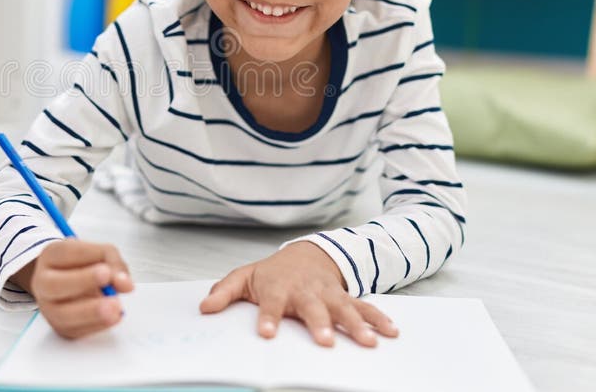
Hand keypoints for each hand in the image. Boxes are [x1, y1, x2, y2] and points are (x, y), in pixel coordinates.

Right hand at [11, 239, 134, 338]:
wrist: (68, 284)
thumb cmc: (82, 266)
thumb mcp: (98, 253)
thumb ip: (113, 262)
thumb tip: (125, 284)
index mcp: (51, 256)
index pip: (63, 253)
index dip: (85, 258)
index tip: (106, 268)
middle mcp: (44, 282)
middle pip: (55, 285)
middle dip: (83, 283)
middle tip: (108, 282)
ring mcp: (49, 308)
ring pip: (63, 314)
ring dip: (92, 311)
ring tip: (115, 307)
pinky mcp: (61, 328)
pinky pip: (76, 331)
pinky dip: (98, 325)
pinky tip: (113, 317)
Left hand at [199, 241, 397, 347]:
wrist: (306, 254)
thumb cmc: (273, 273)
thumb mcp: (244, 277)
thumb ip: (224, 292)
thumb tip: (204, 307)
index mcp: (278, 288)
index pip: (271, 303)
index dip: (269, 318)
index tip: (267, 333)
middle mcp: (306, 291)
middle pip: (313, 308)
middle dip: (319, 323)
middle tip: (325, 342)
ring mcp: (328, 294)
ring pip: (344, 308)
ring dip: (357, 324)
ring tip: (369, 342)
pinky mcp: (346, 298)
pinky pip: (365, 308)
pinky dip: (379, 318)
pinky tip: (391, 332)